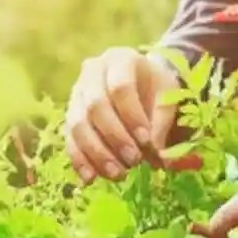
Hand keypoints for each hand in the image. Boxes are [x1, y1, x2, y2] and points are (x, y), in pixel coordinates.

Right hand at [65, 48, 179, 183]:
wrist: (139, 83)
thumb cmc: (154, 88)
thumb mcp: (167, 96)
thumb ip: (164, 122)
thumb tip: (160, 156)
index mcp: (119, 59)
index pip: (120, 87)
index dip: (132, 116)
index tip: (147, 141)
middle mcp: (91, 73)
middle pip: (95, 106)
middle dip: (115, 137)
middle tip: (134, 160)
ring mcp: (76, 94)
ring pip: (78, 125)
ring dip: (97, 153)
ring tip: (118, 174)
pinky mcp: (69, 116)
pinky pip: (69, 139)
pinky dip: (80, 160)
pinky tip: (92, 178)